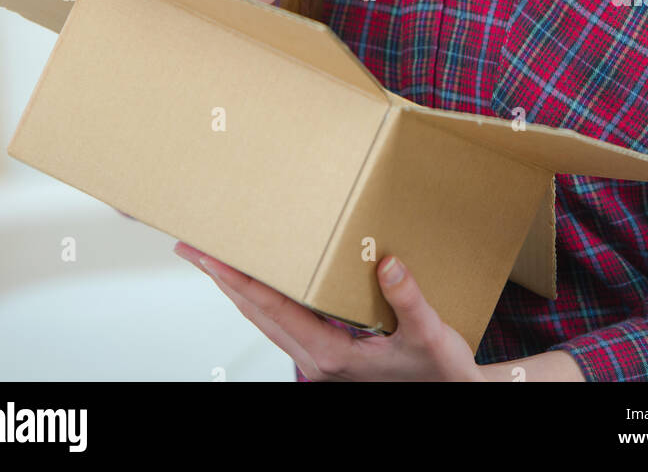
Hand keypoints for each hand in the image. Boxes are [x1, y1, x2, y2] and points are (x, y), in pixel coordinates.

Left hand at [173, 243, 486, 381]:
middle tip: (193, 248)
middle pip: (256, 313)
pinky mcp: (329, 359)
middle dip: (222, 280)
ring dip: (238, 290)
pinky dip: (263, 299)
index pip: (273, 309)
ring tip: (217, 261)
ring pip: (266, 320)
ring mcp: (320, 362)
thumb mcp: (431, 337)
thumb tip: (387, 264)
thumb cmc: (441, 376)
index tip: (209, 257)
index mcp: (332, 355)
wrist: (453, 400)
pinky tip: (264, 284)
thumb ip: (408, 301)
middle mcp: (317, 360)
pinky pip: (283, 323)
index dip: (237, 280)